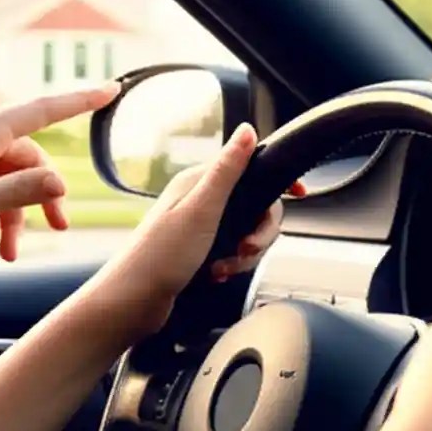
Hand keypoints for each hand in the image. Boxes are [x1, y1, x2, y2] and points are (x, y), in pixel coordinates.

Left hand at [0, 83, 119, 265]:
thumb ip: (20, 192)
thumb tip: (61, 182)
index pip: (42, 111)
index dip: (79, 101)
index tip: (111, 89)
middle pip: (27, 162)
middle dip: (41, 198)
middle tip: (59, 229)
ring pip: (4, 186)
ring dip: (9, 223)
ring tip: (6, 258)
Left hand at [91, 123, 302, 335]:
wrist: (133, 300)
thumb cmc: (160, 257)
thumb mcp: (201, 209)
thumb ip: (227, 170)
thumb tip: (247, 130)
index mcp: (199, 182)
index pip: (250, 168)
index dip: (276, 181)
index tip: (298, 192)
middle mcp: (199, 199)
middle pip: (256, 205)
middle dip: (259, 231)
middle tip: (246, 248)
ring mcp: (199, 225)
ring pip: (247, 231)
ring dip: (244, 254)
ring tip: (224, 266)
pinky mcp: (199, 250)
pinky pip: (232, 251)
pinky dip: (232, 264)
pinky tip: (217, 273)